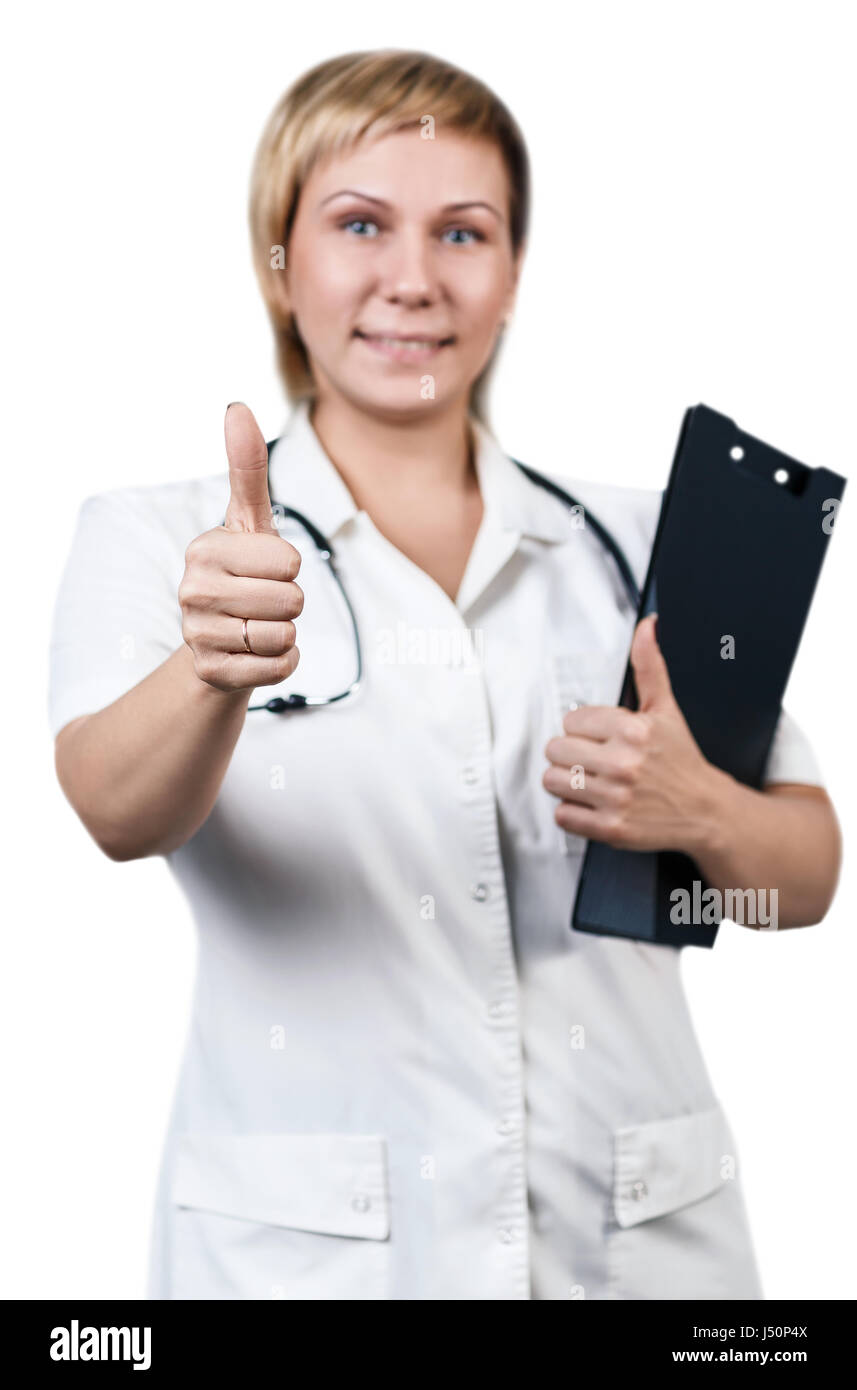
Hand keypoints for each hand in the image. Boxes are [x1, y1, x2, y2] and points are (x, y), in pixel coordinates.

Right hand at [179, 402, 302, 691]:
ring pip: (284, 635)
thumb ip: (247, 468)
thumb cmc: (242, 571)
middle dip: (290, 604)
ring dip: (284, 634)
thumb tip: (236, 405)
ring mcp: (198, 634)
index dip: (290, 567)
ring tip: (257, 626)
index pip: (290, 561)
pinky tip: (256, 653)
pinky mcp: (212, 673)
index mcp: (204, 549)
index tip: (264, 568)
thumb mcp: (249, 521)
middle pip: (291, 600)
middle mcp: (192, 591)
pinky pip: (279, 667)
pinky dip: (281, 663)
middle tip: (262, 601)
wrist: (217, 640)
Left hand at [542, 615, 717, 852]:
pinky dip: (573, 813)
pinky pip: (562, 815)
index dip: (583, 730)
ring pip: (553, 781)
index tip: (600, 739)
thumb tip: (647, 626)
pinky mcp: (611, 828)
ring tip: (592, 783)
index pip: (570, 721)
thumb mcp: (667, 709)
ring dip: (568, 784)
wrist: (706, 811)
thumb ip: (650, 666)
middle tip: (594, 762)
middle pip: (556, 750)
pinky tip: (595, 805)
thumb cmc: (682, 761)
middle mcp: (624, 763)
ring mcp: (617, 797)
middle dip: (572, 755)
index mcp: (633, 729)